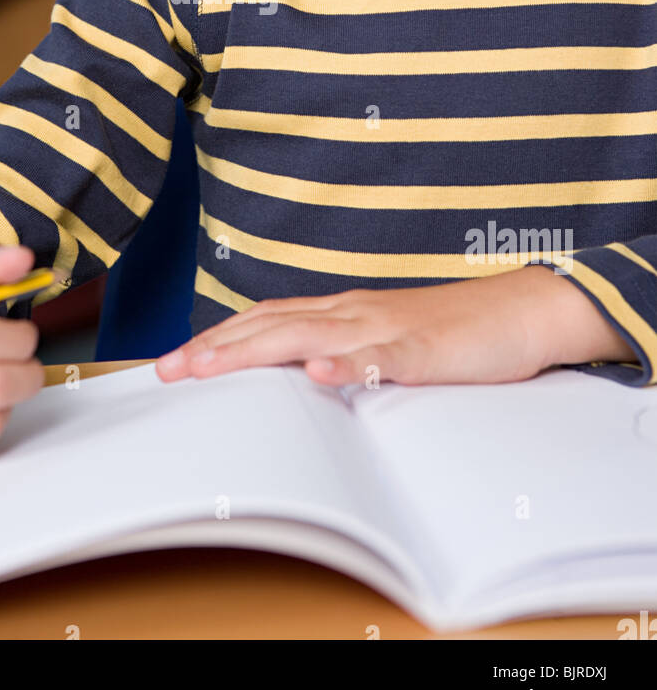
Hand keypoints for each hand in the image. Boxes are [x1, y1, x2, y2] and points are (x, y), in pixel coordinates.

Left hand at [156, 267, 573, 387]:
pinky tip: (320, 373)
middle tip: (166, 370)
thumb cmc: (452, 331)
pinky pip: (384, 358)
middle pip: (272, 325)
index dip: (218, 338)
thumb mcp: (384, 343)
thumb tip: (297, 379)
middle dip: (216, 347)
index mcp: (343, 312)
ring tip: (210, 366)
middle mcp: (355, 312)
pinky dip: (349, 365)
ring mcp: (389, 328)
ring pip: (312, 335)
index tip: (172, 362)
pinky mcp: (427, 350)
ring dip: (255, 350)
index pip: (267, 320)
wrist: (522, 309)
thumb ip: (341, 355)